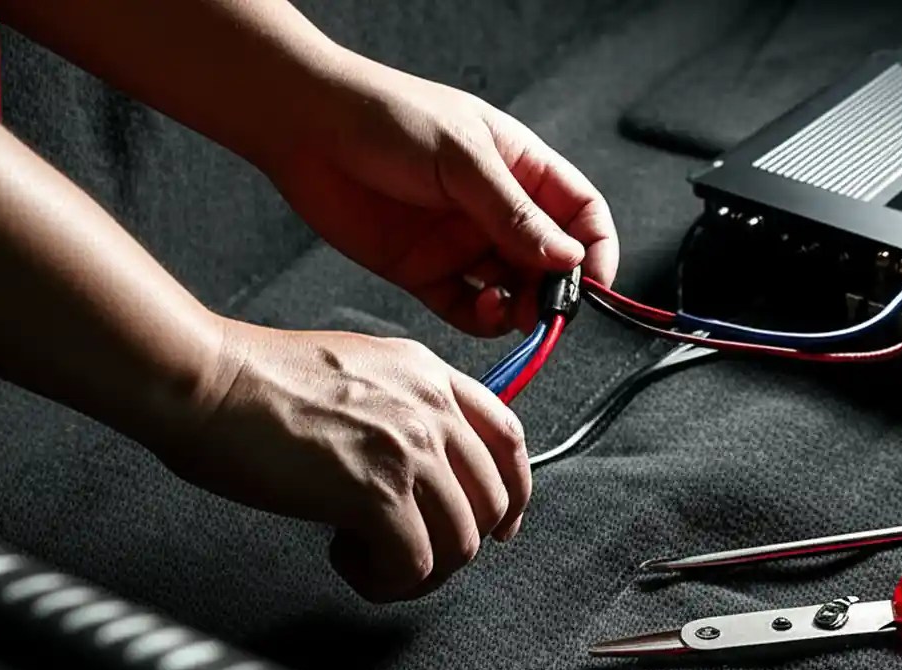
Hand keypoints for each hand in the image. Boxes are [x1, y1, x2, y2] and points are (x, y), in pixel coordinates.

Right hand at [153, 318, 531, 601]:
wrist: (205, 379)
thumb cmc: (256, 379)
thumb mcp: (357, 369)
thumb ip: (402, 404)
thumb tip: (419, 463)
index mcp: (428, 374)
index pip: (508, 437)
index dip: (513, 491)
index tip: (499, 524)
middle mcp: (430, 408)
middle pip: (491, 501)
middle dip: (455, 542)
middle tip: (410, 551)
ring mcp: (408, 449)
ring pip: (459, 543)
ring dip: (420, 569)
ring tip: (372, 560)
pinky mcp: (375, 492)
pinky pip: (413, 566)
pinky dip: (386, 580)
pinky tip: (348, 560)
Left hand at [265, 52, 618, 336]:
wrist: (305, 127)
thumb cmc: (387, 118)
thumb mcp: (463, 160)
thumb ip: (515, 215)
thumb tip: (569, 258)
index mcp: (520, 169)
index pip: (580, 213)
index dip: (596, 249)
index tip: (595, 282)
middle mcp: (497, 210)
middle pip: (550, 262)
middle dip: (557, 289)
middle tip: (551, 309)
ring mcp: (462, 243)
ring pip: (512, 291)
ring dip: (521, 309)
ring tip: (513, 311)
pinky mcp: (425, 271)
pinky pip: (466, 308)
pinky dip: (481, 319)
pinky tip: (482, 309)